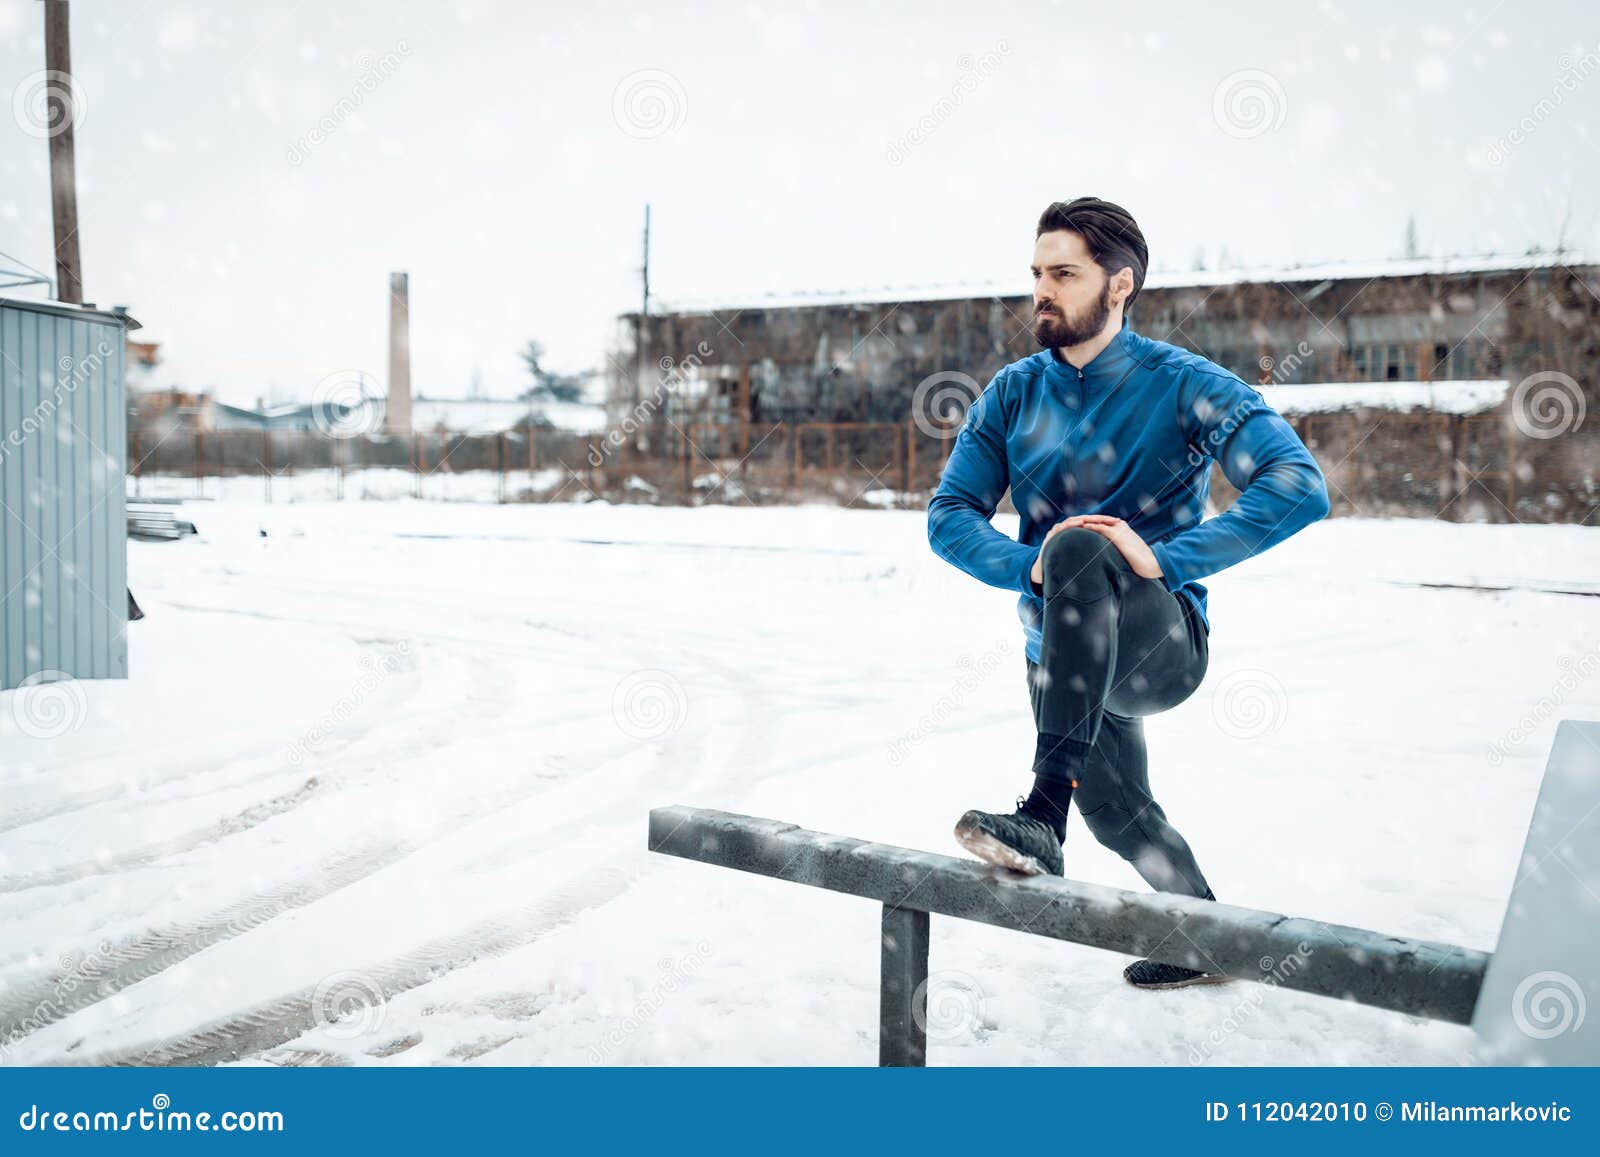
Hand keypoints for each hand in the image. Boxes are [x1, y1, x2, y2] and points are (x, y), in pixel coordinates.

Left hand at [1029, 514, 1163, 587]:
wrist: (1151, 563)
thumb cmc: (1138, 562)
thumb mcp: (1123, 553)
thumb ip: (1112, 550)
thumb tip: (1101, 558)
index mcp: (1119, 528)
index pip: (1097, 523)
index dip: (1083, 525)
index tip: (1071, 528)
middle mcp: (1117, 525)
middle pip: (1093, 519)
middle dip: (1079, 521)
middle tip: (1064, 524)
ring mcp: (1118, 529)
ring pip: (1095, 521)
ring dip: (1080, 522)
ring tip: (1067, 525)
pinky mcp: (1117, 535)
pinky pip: (1100, 528)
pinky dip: (1088, 527)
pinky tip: (1078, 529)